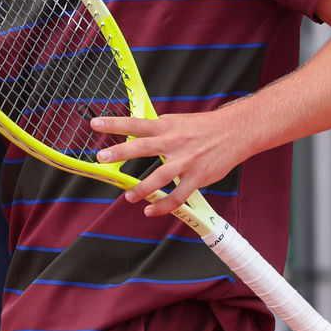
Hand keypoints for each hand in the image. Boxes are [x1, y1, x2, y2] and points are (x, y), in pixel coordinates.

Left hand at [91, 107, 251, 216]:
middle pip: (142, 146)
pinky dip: (163, 205)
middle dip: (120, 153)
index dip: (114, 123)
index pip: (135, 123)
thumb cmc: (204, 127)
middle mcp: (173, 142)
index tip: (95, 124)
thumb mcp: (177, 121)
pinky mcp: (197, 177)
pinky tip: (151, 209)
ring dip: (142, 188)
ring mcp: (185, 160)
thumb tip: (137, 131)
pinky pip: (177, 195)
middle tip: (102, 158)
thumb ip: (158, 128)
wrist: (235, 132)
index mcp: (166, 126)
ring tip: (128, 196)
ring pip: (159, 176)